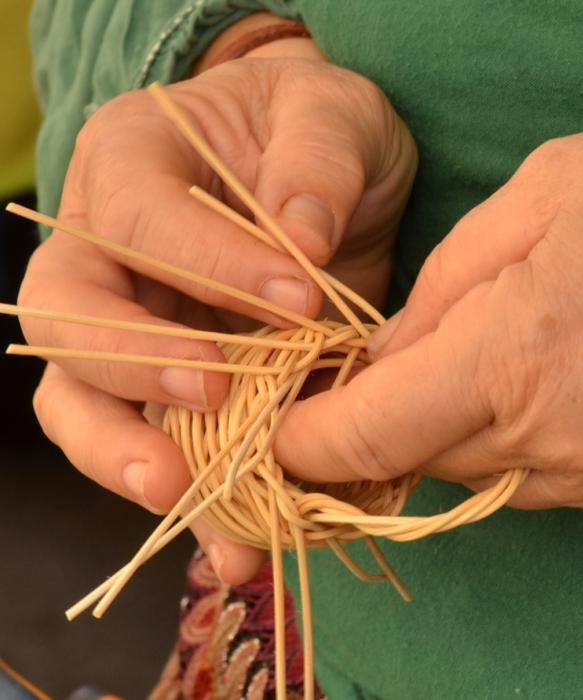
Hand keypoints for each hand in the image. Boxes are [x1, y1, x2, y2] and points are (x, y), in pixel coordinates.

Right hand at [18, 51, 416, 580]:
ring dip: (128, 455)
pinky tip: (238, 546)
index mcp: (131, 160)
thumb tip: (300, 242)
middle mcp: (106, 248)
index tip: (300, 302)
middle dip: (130, 367)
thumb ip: (319, 160)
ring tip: (187, 498)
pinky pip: (161, 445)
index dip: (208, 263)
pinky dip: (195, 501)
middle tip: (213, 395)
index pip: (140, 218)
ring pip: (82, 400)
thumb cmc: (322, 127)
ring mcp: (132, 324)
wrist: (335, 169)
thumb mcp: (337, 114)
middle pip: (65, 319)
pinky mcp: (176, 385)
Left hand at [277, 124, 582, 516]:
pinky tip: (582, 377)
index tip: (287, 420)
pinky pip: (558, 485)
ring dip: (470, 429)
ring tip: (514, 352)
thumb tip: (395, 348)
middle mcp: (552, 446)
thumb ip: (451, 277)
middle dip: (389, 423)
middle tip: (404, 360)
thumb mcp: (555, 188)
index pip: (364, 440)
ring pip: (488, 479)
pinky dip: (538, 443)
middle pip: (418, 464)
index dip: (305, 439)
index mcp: (512, 359)